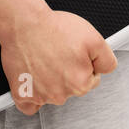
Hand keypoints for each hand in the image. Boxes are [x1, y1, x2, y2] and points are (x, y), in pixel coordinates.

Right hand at [0, 8, 117, 114]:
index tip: (75, 53)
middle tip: (60, 52)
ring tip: (45, 58)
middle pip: (72, 87)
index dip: (85, 63)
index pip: (91, 79)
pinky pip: (31, 105)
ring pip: (53, 93)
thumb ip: (107, 60)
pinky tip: (34, 79)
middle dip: (69, 72)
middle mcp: (61, 94)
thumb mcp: (94, 37)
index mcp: (80, 83)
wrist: (24, 23)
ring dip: (51, 80)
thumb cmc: (54, 28)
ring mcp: (40, 96)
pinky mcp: (22, 94)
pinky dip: (33, 95)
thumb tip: (106, 69)